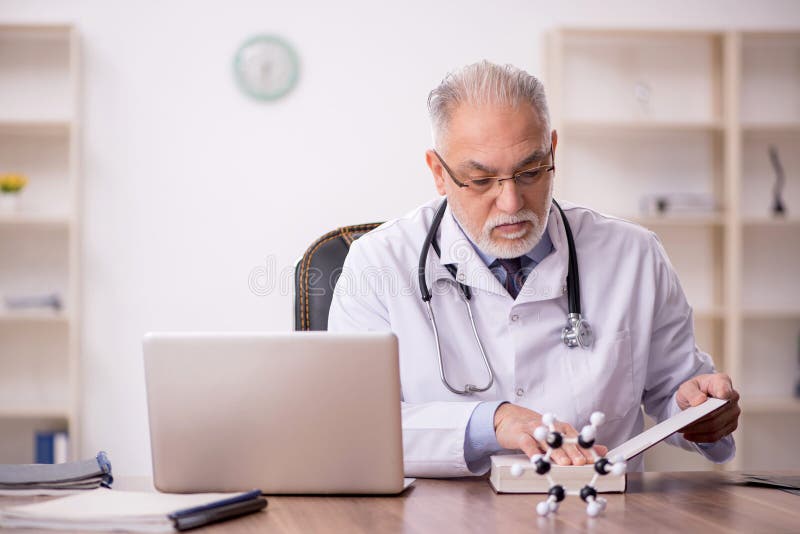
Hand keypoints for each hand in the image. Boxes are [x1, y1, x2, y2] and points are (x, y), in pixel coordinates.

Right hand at [493, 403, 607, 465]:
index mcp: (560, 428)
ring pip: (547, 441)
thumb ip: (578, 443)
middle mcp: (550, 428)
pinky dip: (532, 452)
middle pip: (563, 439)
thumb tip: (602, 450)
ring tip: (564, 463)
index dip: (586, 448)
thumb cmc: (534, 429)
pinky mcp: (520, 434)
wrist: (507, 418)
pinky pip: (527, 443)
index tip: (596, 459)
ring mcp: (534, 430)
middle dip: (574, 451)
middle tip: (582, 462)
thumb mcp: (557, 434)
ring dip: (556, 452)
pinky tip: (537, 460)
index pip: (576, 438)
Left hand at [676, 373, 740, 442]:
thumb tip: (700, 401)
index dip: (724, 393)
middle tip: (682, 425)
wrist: (698, 398)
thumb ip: (691, 391)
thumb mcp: (687, 386)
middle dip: (698, 421)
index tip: (720, 395)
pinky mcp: (731, 425)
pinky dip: (702, 437)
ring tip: (683, 431)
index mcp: (722, 382)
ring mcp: (733, 413)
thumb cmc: (695, 390)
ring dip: (698, 431)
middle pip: (717, 413)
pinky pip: (717, 435)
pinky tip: (689, 436)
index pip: (725, 389)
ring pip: (716, 427)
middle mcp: (732, 397)